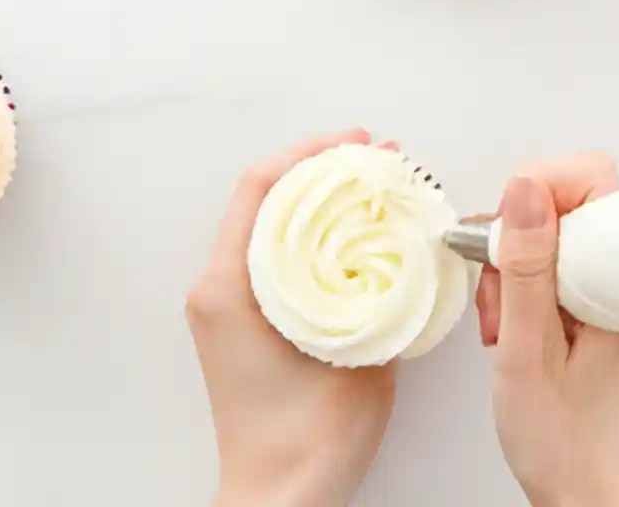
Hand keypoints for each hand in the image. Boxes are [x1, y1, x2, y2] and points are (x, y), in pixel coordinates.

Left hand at [187, 128, 395, 506]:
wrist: (281, 496)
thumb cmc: (306, 440)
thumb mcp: (358, 355)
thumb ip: (377, 294)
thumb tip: (402, 244)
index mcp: (228, 287)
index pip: (261, 189)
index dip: (312, 155)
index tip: (358, 146)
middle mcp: (217, 287)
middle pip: (265, 200)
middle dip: (323, 171)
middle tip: (376, 162)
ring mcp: (228, 305)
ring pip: (273, 226)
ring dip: (321, 201)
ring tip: (372, 190)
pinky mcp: (247, 322)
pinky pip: (279, 257)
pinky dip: (315, 235)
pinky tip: (356, 236)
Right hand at [475, 155, 618, 506]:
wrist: (588, 499)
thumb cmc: (566, 443)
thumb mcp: (529, 350)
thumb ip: (526, 266)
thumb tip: (523, 188)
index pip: (597, 182)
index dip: (541, 189)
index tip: (503, 230)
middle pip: (571, 209)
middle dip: (517, 241)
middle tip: (498, 296)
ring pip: (559, 241)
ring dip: (516, 272)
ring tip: (503, 327)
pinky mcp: (607, 312)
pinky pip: (563, 272)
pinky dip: (528, 292)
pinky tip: (515, 331)